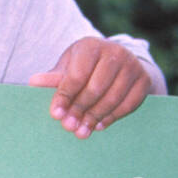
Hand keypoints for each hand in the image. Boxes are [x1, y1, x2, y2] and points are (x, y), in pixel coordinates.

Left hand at [28, 38, 151, 137]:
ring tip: (82, 131)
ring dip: (95, 117)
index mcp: (91, 46)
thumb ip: (53, 78)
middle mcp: (115, 52)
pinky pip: (128, 104)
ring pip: (113, 97)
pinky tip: (99, 126)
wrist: (117, 62)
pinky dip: (113, 117)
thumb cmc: (85, 66)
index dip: (65, 96)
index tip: (55, 114)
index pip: (77, 75)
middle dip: (80, 110)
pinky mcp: (144, 80)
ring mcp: (132, 65)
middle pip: (96, 88)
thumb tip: (33, 83)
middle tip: (68, 127)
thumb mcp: (68, 67)